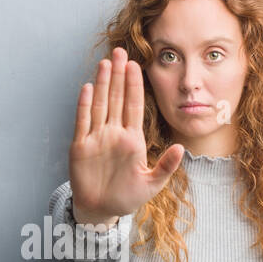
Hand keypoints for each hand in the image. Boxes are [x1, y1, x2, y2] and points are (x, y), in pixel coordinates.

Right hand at [68, 46, 185, 223]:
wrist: (100, 210)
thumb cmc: (126, 198)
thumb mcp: (152, 185)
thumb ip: (166, 167)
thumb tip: (181, 148)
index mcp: (132, 140)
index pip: (134, 106)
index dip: (135, 85)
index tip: (137, 65)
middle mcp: (114, 134)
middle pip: (117, 98)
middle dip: (119, 75)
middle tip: (120, 51)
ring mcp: (97, 138)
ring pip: (100, 104)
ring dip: (102, 83)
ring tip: (106, 62)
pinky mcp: (80, 147)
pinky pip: (83, 122)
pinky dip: (85, 105)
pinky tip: (88, 88)